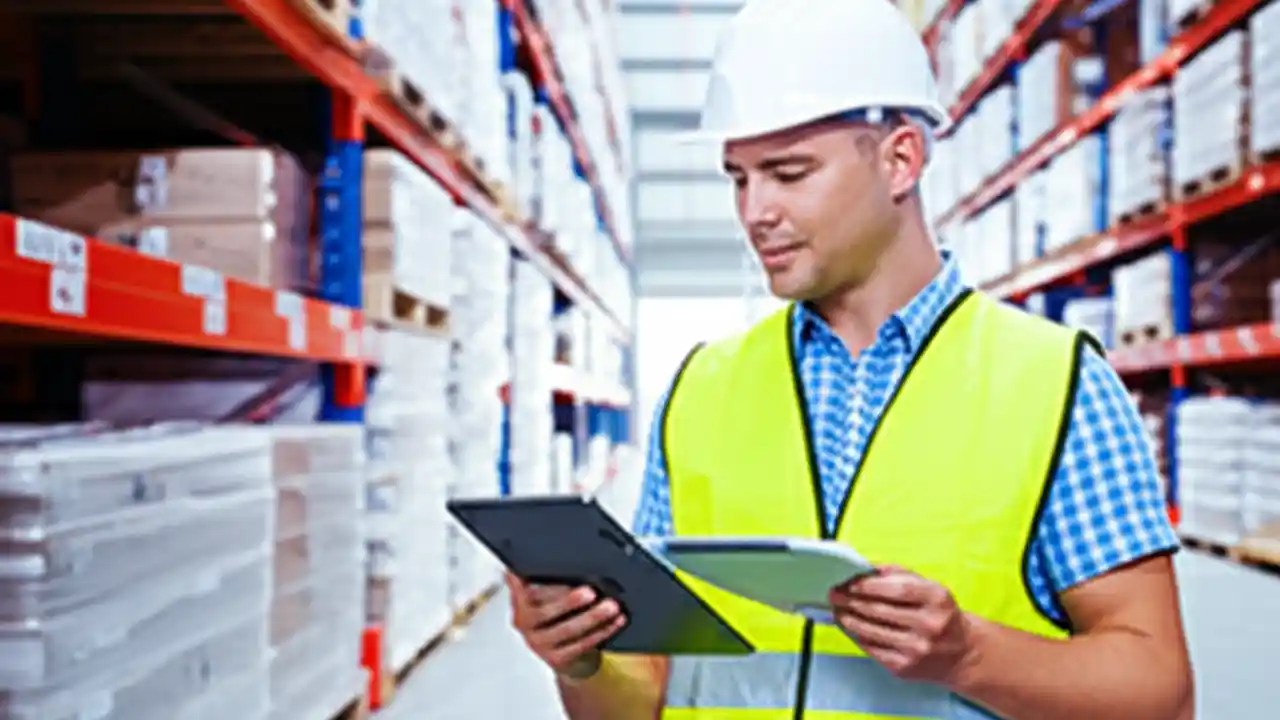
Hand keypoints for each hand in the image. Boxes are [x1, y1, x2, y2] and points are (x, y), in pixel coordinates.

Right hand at [506, 573, 626, 679]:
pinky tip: (615, 621)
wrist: (561, 650)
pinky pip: (581, 645)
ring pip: (566, 630)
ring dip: (591, 617)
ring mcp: (539, 643)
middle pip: (544, 613)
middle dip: (568, 602)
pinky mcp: (556, 659)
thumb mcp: (544, 590)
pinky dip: (602, 632)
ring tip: (610, 606)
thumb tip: (556, 555)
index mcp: (519, 601)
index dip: (537, 586)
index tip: (556, 574)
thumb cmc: (554, 612)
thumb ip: (544, 576)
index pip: (525, 592)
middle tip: (590, 592)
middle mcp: (524, 623)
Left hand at [829, 566, 977, 685]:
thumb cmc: (938, 612)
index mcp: (937, 599)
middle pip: (880, 611)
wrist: (961, 653)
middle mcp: (929, 625)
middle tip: (833, 594)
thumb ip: (897, 574)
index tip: (848, 582)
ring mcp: (916, 649)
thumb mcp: (927, 587)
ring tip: (836, 609)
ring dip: (848, 619)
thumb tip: (862, 568)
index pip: (897, 590)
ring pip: (872, 631)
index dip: (869, 586)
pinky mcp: (904, 667)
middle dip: (851, 601)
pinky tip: (848, 626)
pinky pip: (872, 649)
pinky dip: (856, 636)